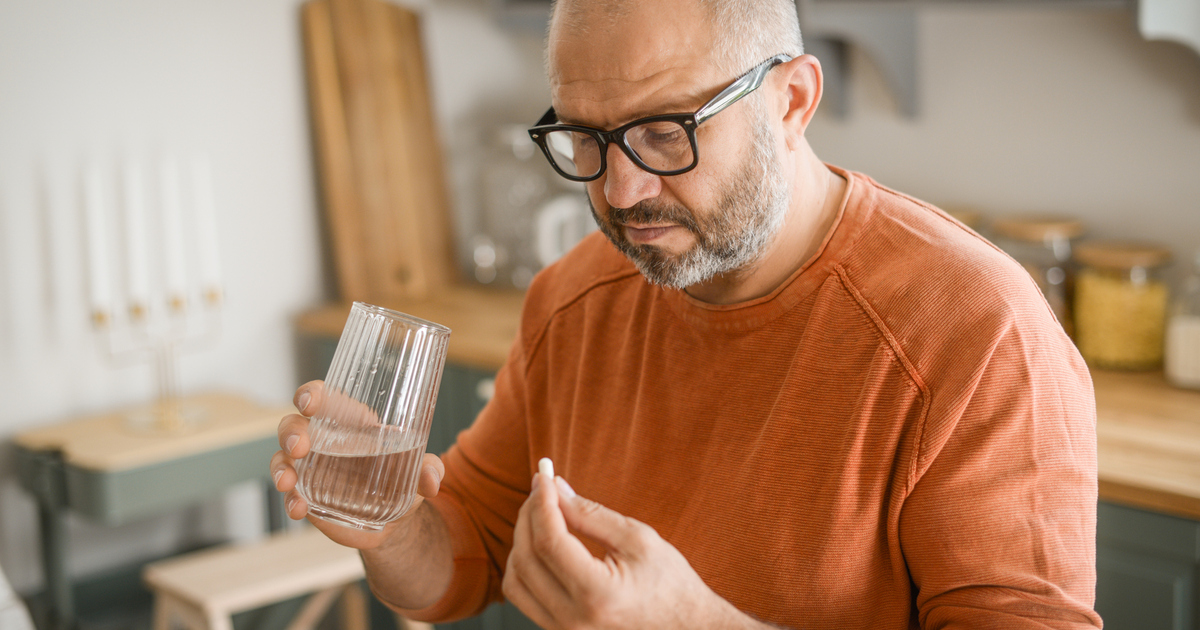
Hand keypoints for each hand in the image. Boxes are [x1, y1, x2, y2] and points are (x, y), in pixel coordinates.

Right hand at [270, 380, 445, 549]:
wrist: (396, 521)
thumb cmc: (404, 481)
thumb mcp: (419, 472)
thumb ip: (429, 469)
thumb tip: (433, 479)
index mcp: (351, 423)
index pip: (325, 398)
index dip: (312, 394)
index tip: (310, 401)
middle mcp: (324, 441)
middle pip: (294, 424)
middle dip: (291, 432)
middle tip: (300, 447)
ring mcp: (311, 469)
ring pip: (283, 458)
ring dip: (281, 467)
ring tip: (289, 482)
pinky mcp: (307, 496)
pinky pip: (290, 494)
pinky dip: (289, 500)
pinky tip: (298, 509)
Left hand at [503, 473, 753, 629]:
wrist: (687, 628)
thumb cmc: (671, 583)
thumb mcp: (637, 539)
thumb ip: (590, 514)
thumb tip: (553, 488)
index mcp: (597, 595)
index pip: (550, 541)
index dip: (542, 502)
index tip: (545, 474)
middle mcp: (574, 620)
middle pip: (527, 558)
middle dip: (529, 515)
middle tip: (543, 486)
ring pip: (516, 580)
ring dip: (522, 541)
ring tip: (542, 513)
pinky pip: (525, 596)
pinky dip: (526, 565)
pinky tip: (542, 541)